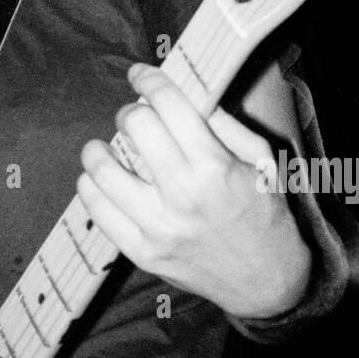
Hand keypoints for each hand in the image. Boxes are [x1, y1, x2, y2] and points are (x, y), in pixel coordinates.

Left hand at [77, 63, 311, 318]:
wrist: (267, 283)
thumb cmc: (266, 215)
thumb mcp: (262, 162)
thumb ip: (224, 124)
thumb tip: (186, 94)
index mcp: (214, 166)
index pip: (167, 104)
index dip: (148, 80)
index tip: (140, 74)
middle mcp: (182, 194)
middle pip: (134, 126)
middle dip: (130, 112)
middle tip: (135, 117)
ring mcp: (158, 227)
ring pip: (102, 169)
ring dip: (98, 150)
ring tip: (104, 148)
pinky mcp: (142, 252)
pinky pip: (97, 210)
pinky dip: (91, 187)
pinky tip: (100, 179)